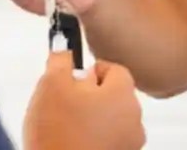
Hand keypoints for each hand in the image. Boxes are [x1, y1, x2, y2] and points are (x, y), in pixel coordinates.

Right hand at [25, 52, 145, 149]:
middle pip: (114, 94)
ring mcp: (131, 143)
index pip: (113, 68)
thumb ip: (60, 60)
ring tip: (68, 128)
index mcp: (123, 93)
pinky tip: (74, 143)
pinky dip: (96, 140)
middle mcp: (135, 117)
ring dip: (94, 119)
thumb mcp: (51, 85)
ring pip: (112, 120)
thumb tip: (64, 47)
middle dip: (90, 96)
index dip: (89, 72)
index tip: (72, 80)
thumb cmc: (58, 134)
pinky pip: (110, 141)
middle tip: (65, 105)